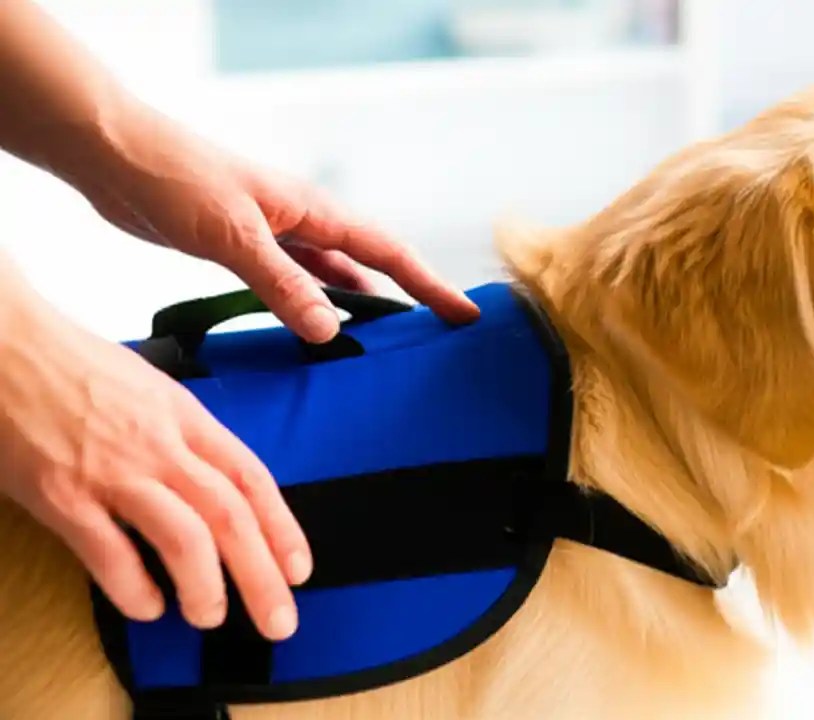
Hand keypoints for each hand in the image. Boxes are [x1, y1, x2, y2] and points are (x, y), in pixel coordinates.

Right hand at [0, 287, 308, 639]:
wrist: (3, 342)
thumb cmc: (73, 365)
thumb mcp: (149, 389)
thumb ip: (184, 437)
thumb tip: (215, 490)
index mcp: (186, 417)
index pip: (251, 479)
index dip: (282, 529)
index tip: (300, 570)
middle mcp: (160, 445)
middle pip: (231, 517)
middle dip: (262, 575)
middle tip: (279, 622)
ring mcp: (112, 471)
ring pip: (183, 537)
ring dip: (206, 586)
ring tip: (210, 617)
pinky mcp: (60, 494)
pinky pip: (109, 552)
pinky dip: (133, 587)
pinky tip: (147, 607)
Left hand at [68, 101, 479, 342]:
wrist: (114, 155)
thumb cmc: (175, 177)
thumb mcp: (233, 235)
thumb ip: (282, 283)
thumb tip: (329, 331)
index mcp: (312, 211)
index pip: (388, 253)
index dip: (430, 285)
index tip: (463, 315)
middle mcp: (303, 224)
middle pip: (370, 268)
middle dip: (407, 300)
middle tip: (435, 340)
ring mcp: (276, 237)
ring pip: (333, 279)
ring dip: (358, 310)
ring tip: (384, 350)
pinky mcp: (245, 249)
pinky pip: (295, 284)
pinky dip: (312, 308)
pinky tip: (315, 332)